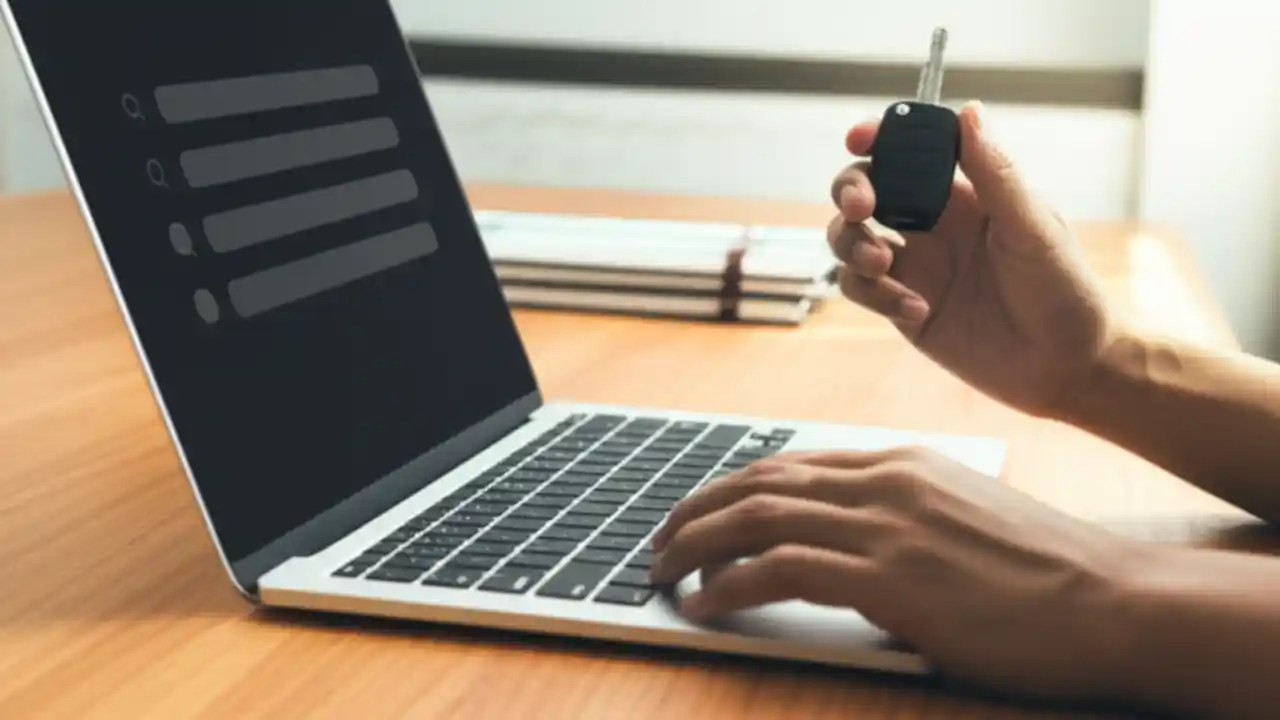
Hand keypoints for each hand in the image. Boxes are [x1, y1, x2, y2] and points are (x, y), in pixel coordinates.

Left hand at [649, 448, 1146, 701]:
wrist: (1113, 600)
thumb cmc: (1046, 573)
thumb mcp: (962, 519)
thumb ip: (899, 520)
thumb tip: (839, 551)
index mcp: (902, 463)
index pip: (790, 463)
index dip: (730, 486)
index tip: (697, 510)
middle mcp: (885, 482)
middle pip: (760, 481)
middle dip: (696, 509)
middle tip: (661, 539)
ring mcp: (886, 525)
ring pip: (757, 517)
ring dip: (695, 544)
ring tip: (662, 570)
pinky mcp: (888, 576)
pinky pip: (779, 569)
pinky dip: (729, 585)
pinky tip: (706, 605)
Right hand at [829, 102, 1112, 417]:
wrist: (1066, 368)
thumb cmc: (1065, 291)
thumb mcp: (1034, 228)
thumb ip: (996, 174)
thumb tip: (969, 112)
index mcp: (964, 194)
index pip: (911, 150)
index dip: (879, 137)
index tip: (861, 139)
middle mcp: (932, 224)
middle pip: (866, 187)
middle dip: (851, 189)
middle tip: (862, 208)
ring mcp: (914, 266)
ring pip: (849, 236)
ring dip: (851, 243)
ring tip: (883, 264)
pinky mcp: (901, 308)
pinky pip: (861, 288)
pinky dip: (876, 294)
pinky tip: (918, 310)